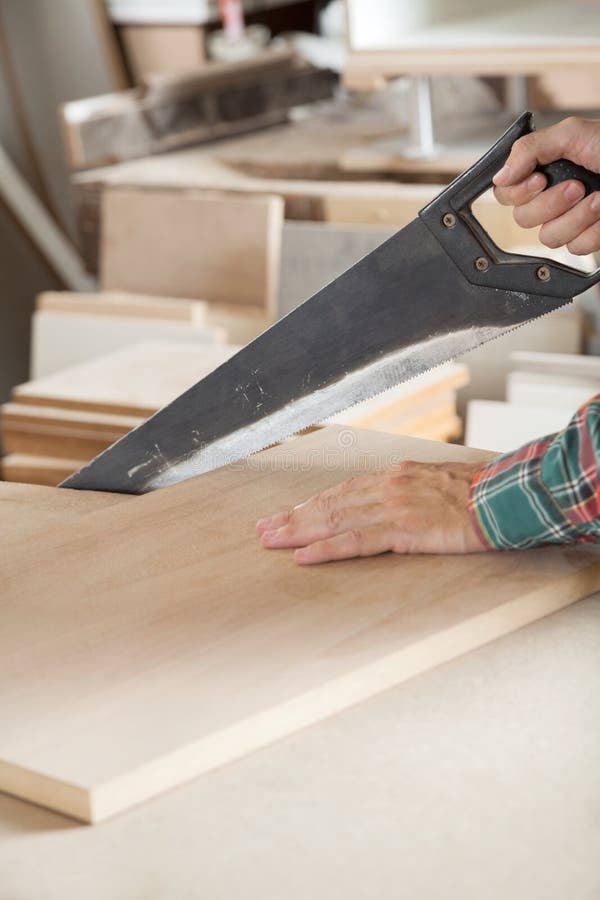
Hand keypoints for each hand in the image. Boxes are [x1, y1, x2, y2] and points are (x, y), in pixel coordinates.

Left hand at [256, 460, 487, 564]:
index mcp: (395, 476)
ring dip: (297, 532)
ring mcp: (393, 507)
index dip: (311, 504)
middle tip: (263, 529)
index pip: (342, 492)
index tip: (287, 514)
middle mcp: (387, 487)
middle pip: (329, 504)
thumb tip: (396, 502)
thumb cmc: (479, 493)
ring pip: (334, 521)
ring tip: (270, 542)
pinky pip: (356, 541)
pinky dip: (326, 549)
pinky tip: (303, 556)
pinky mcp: (404, 530)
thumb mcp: (438, 483)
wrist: (506, 496)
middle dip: (292, 518)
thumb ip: (412, 492)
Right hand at [493, 116, 599, 254]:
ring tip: (599, 199)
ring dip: (577, 217)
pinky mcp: (587, 238)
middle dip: (552, 203)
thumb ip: (529, 149)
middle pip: (523, 219)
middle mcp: (551, 198)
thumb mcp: (572, 134)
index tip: (539, 180)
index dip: (518, 192)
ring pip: (548, 237)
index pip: (505, 193)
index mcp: (543, 172)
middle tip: (578, 186)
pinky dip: (594, 231)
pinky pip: (575, 248)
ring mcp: (568, 220)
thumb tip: (500, 175)